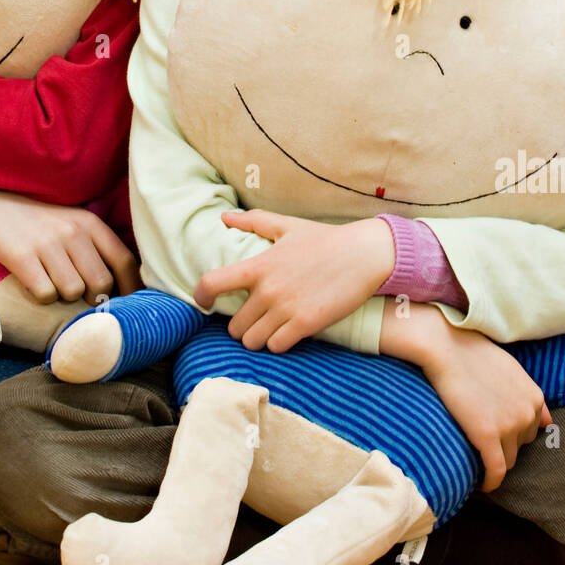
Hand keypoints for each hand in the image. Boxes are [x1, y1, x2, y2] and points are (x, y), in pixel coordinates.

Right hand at [0, 189, 141, 303]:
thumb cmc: (41, 221)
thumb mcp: (74, 224)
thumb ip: (98, 249)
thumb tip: (122, 288)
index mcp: (91, 223)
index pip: (124, 261)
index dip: (131, 289)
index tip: (129, 307)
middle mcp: (73, 232)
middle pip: (101, 284)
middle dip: (93, 298)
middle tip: (80, 297)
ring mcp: (47, 244)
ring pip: (73, 293)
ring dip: (64, 297)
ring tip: (52, 282)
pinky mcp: (22, 256)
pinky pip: (45, 294)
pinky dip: (41, 296)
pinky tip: (34, 282)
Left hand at [193, 209, 394, 352]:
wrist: (364, 254)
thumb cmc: (325, 239)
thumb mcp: (286, 225)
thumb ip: (253, 222)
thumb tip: (224, 218)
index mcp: (259, 265)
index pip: (213, 283)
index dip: (200, 296)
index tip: (204, 303)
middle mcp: (268, 290)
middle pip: (234, 326)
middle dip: (242, 325)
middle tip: (254, 319)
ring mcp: (287, 309)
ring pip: (253, 342)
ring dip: (259, 337)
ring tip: (270, 328)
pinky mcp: (307, 324)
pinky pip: (277, 347)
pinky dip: (279, 343)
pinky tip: (288, 332)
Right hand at [379, 301, 551, 491]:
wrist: (446, 347)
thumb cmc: (473, 354)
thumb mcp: (512, 369)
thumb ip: (529, 395)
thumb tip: (549, 422)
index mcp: (535, 397)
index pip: (532, 430)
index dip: (513, 433)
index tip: (497, 436)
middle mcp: (527, 414)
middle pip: (520, 446)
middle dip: (504, 445)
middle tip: (481, 438)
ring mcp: (509, 426)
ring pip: (508, 461)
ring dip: (494, 460)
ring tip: (476, 457)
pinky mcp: (487, 436)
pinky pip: (495, 471)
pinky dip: (491, 482)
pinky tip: (481, 485)